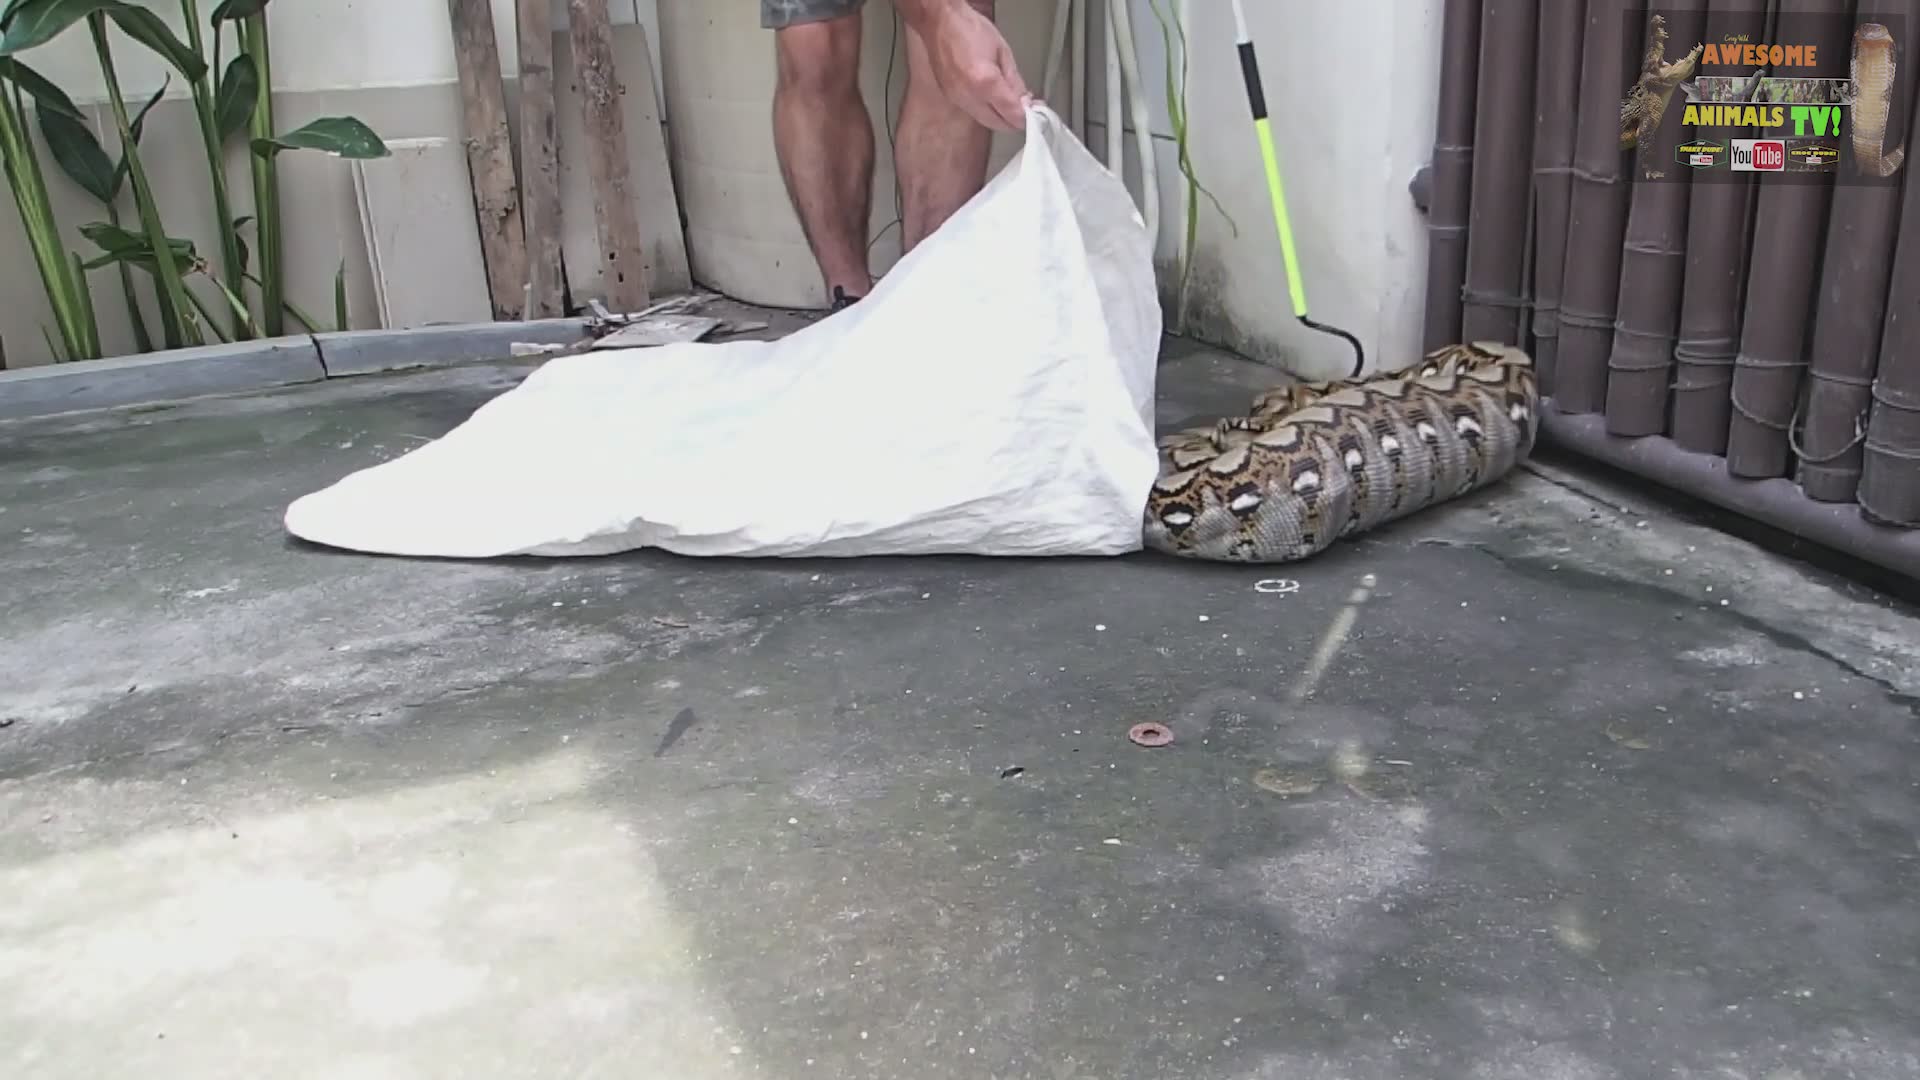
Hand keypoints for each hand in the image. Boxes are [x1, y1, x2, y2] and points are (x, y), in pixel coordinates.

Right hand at [914, 2, 1032, 130]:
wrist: (939, 23)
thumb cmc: (970, 29)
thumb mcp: (1002, 51)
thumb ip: (1014, 81)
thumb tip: (1024, 101)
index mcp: (985, 82)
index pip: (1012, 114)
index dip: (1027, 116)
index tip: (1036, 112)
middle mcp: (969, 96)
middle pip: (998, 124)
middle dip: (1015, 121)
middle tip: (1027, 109)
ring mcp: (957, 99)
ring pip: (986, 121)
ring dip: (1001, 117)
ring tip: (1011, 103)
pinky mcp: (950, 98)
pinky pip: (974, 112)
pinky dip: (987, 110)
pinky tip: (993, 98)